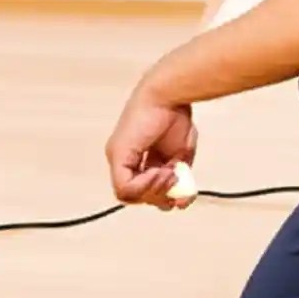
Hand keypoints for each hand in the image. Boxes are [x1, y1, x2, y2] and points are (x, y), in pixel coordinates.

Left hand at [105, 85, 197, 210]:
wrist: (168, 96)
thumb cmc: (175, 116)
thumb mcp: (181, 155)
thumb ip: (180, 178)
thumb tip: (180, 202)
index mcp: (138, 159)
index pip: (144, 191)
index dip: (162, 196)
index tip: (180, 192)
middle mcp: (124, 160)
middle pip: (136, 197)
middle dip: (160, 196)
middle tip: (176, 183)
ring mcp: (118, 157)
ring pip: (129, 195)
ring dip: (154, 191)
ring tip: (169, 175)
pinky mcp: (117, 155)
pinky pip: (125, 188)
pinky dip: (145, 186)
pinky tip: (160, 172)